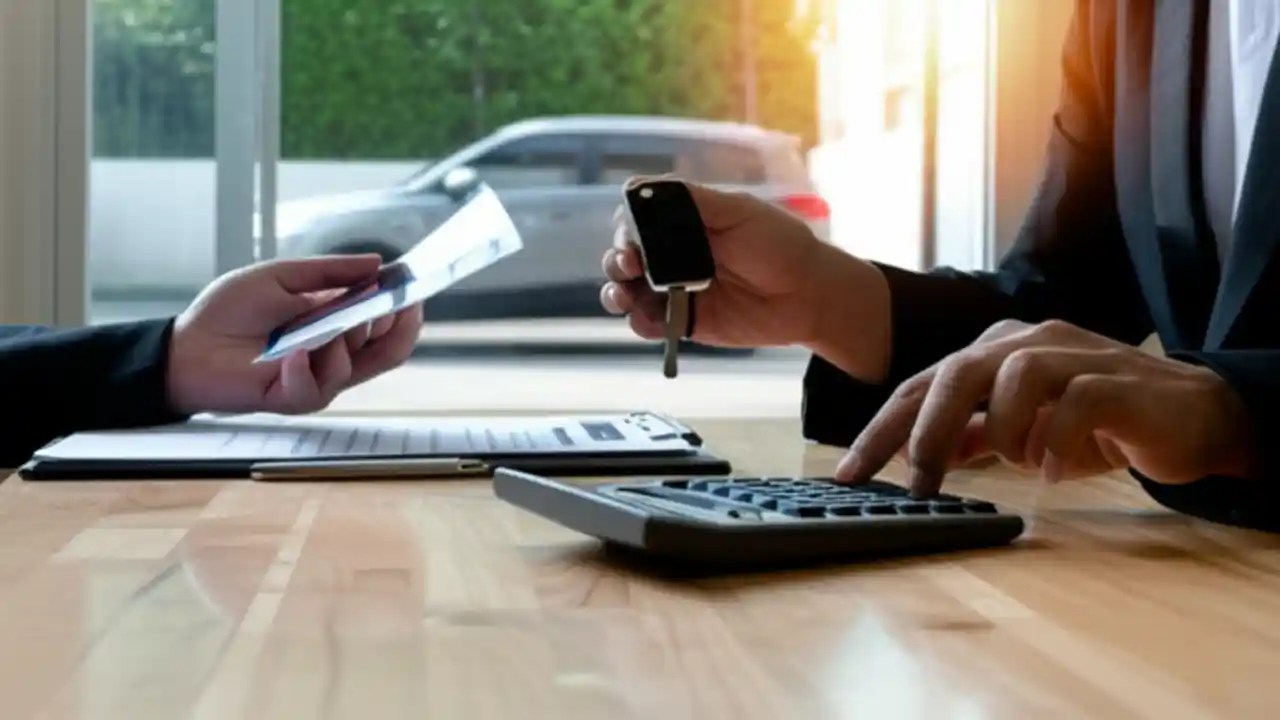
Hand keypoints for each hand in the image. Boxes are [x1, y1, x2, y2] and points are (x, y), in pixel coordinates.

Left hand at [166, 255, 422, 415]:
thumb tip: (377, 262)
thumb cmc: (229, 311)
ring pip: (355, 367)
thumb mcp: (282, 277)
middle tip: (382, 305)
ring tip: (318, 328)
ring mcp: (317, 380)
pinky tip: (290, 354)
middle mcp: (334, 357)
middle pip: (387, 353)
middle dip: (391, 326)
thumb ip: (329, 273)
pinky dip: (305, 368)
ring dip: (342, 342)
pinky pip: (315, 389)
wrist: (187, 346)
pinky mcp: (292, 399)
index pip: (386, 326)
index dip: (404, 311)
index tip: (411, 290)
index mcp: (336, 327)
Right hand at [599, 180, 891, 380]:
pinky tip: (647, 320)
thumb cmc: (780, 245)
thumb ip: (693, 201)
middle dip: (617, 260)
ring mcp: (674, 290)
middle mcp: (673, 254)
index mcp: (684, 223)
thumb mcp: (739, 211)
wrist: (808, 296)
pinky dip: (638, 322)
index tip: (631, 236)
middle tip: (630, 267)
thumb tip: (643, 187)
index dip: (626, 227)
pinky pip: (647, 323)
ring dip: (616, 292)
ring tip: (624, 297)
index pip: (636, 220)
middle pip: (624, 255)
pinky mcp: (682, 321)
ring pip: (627, 290)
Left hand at [835, 319, 1258, 495]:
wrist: (1197, 416)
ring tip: (1018, 461)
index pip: (924, 385)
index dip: (882, 429)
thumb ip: (974, 435)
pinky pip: (1079, 400)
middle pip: (958, 371)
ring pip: (1016, 374)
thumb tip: (922, 453)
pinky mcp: (1120, 378)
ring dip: (1004, 428)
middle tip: (918, 482)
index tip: (848, 475)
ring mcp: (1076, 354)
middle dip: (927, 430)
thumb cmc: (1102, 424)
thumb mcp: (1024, 433)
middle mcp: (1029, 341)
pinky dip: (1057, 437)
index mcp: (996, 351)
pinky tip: (1054, 469)